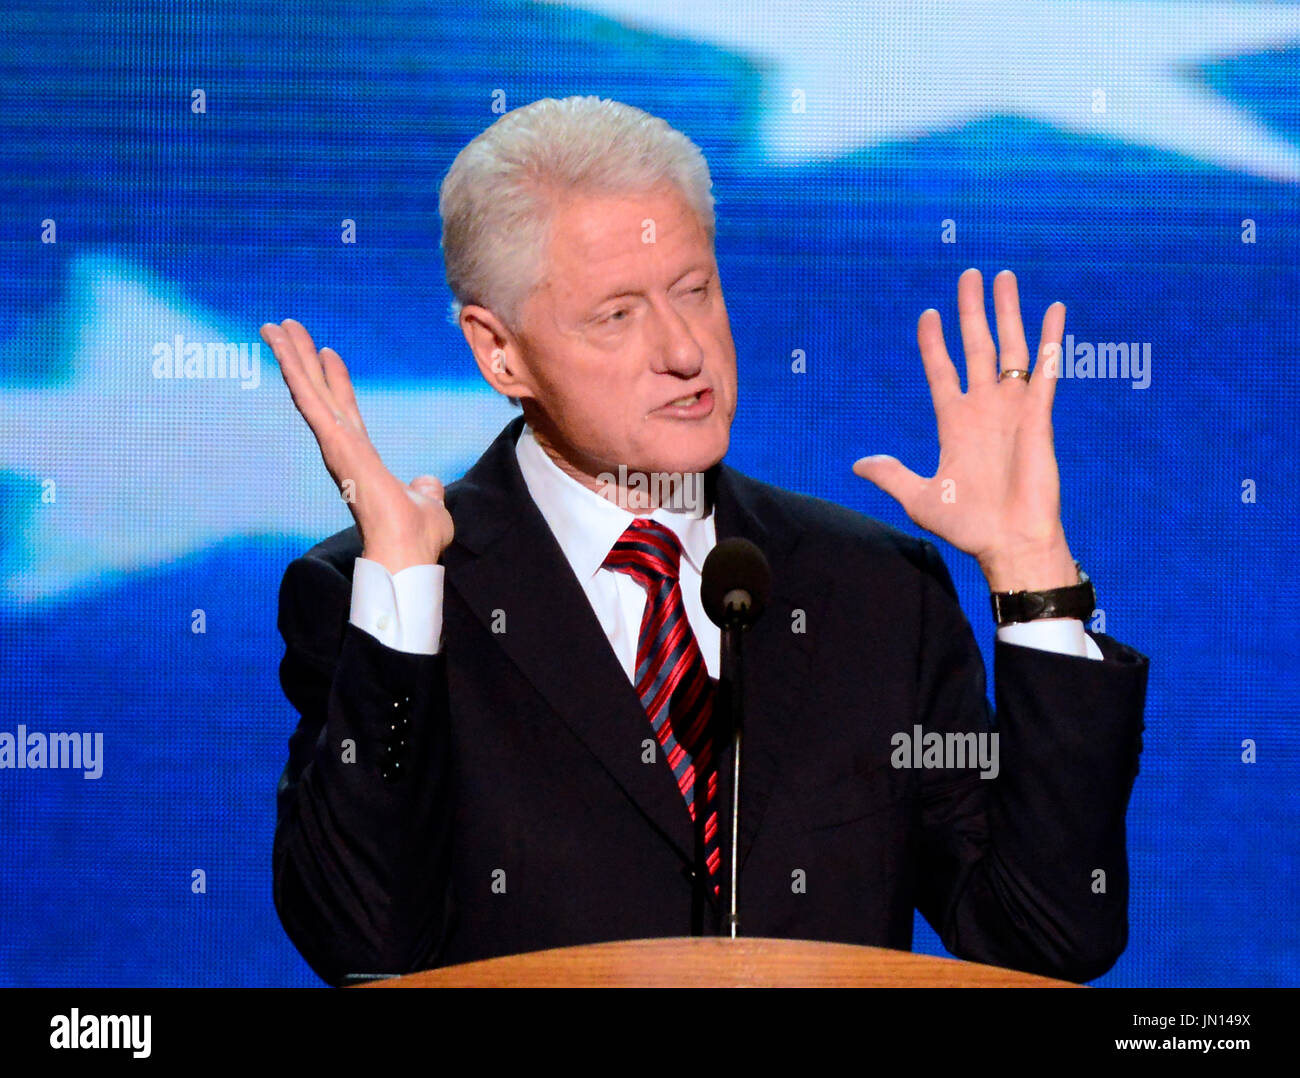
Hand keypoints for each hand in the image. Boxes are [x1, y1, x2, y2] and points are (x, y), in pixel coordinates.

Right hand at [259, 319, 453, 572]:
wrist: (409, 552)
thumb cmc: (417, 538)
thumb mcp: (428, 502)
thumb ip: (425, 489)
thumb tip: (427, 484)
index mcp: (362, 458)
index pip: (345, 410)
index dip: (335, 380)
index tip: (327, 352)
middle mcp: (343, 447)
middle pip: (319, 393)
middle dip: (302, 359)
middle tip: (285, 326)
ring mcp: (336, 444)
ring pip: (307, 390)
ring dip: (290, 356)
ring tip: (274, 325)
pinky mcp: (334, 443)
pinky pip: (309, 399)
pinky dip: (294, 371)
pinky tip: (280, 345)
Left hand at [853, 268, 1077, 591]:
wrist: (1009, 543)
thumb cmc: (968, 526)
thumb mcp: (919, 498)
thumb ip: (891, 475)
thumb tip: (858, 465)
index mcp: (955, 423)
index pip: (941, 371)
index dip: (933, 343)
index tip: (927, 314)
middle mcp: (984, 409)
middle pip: (976, 347)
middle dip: (972, 311)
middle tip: (969, 276)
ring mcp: (1013, 409)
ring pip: (1010, 349)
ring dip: (1008, 313)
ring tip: (1004, 277)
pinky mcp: (1039, 416)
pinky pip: (1046, 370)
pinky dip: (1050, 338)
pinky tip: (1053, 309)